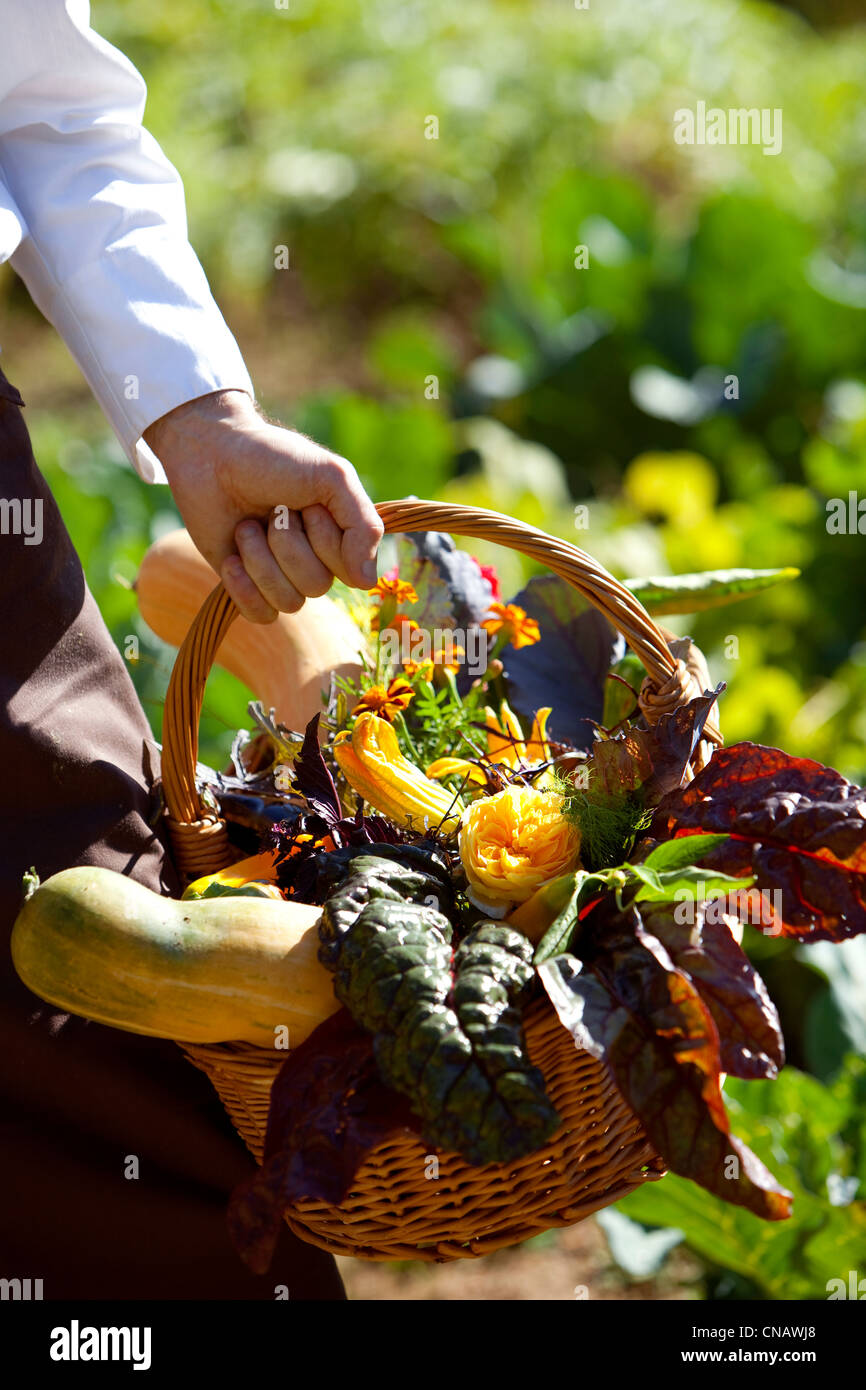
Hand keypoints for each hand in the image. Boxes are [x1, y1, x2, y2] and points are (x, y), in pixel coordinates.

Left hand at [143, 390, 382, 622]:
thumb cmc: (273, 458)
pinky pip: (261, 615)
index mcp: (341, 535)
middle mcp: (315, 559)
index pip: (351, 570)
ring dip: (261, 561)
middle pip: (317, 586)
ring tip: (246, 527)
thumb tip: (366, 582)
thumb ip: (364, 525)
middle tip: (272, 510)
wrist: (211, 455)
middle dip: (287, 544)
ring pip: (289, 602)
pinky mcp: (248, 586)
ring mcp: (281, 575)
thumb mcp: (332, 477)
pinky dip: (244, 589)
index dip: (326, 540)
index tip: (307, 505)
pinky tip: (232, 559)